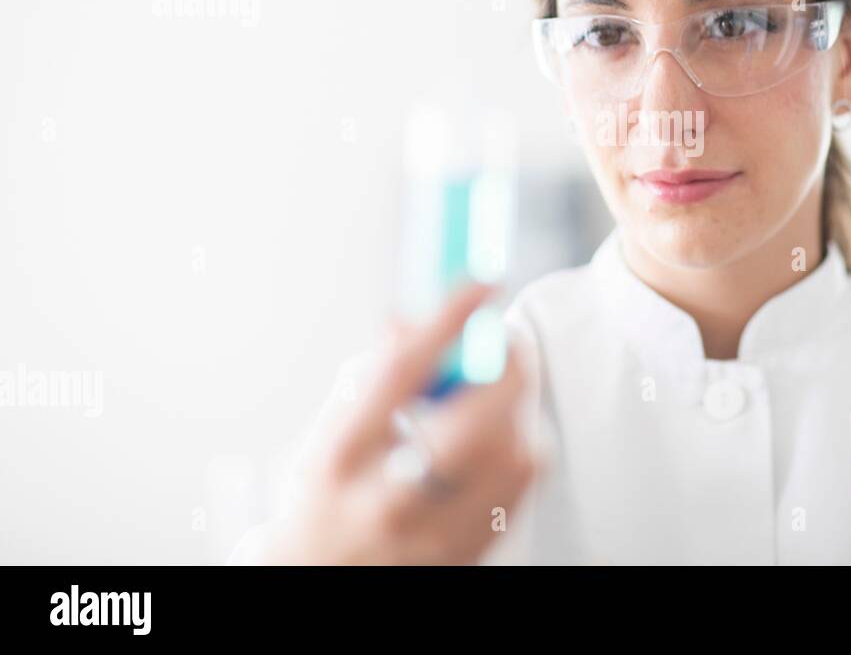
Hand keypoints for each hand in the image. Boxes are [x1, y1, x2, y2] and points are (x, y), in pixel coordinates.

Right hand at [260, 283, 539, 564]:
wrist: (320, 581)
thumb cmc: (328, 491)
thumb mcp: (333, 428)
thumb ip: (375, 372)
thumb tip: (413, 314)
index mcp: (341, 457)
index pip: (400, 373)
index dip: (449, 318)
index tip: (485, 279)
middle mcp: (385, 502)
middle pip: (473, 426)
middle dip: (507, 371)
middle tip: (508, 342)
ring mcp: (431, 537)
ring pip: (512, 458)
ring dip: (517, 411)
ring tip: (494, 401)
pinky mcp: (466, 554)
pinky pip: (520, 489)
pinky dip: (518, 448)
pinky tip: (496, 441)